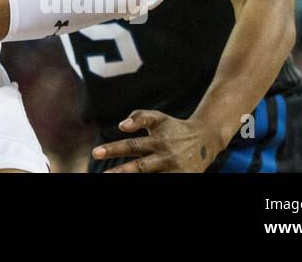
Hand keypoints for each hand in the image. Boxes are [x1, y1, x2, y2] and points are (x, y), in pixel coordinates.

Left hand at [92, 110, 223, 171]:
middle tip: (104, 175)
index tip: (95, 153)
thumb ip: (139, 116)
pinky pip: (164, 183)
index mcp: (158, 141)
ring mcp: (174, 170)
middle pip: (140, 167)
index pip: (132, 145)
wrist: (206, 138)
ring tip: (114, 181)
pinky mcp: (183, 179)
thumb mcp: (158, 117)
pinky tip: (136, 185)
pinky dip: (152, 184)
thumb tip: (121, 126)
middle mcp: (166, 157)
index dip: (113, 149)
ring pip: (152, 178)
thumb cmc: (174, 128)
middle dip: (121, 172)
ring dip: (133, 180)